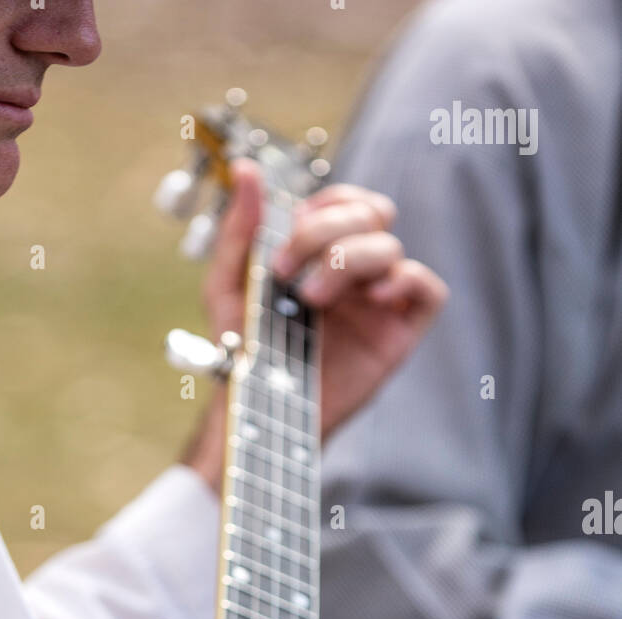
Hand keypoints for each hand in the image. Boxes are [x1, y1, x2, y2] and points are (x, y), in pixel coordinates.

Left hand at [186, 162, 447, 487]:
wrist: (259, 410)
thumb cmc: (245, 354)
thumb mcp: (227, 288)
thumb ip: (240, 230)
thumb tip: (246, 170)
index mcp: (321, 254)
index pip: (344, 200)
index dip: (322, 207)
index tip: (284, 241)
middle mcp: (355, 271)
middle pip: (371, 213)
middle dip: (327, 232)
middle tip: (287, 271)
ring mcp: (380, 301)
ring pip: (390, 246)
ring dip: (348, 261)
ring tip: (313, 299)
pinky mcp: (399, 333)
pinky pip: (429, 288)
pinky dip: (405, 279)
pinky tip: (372, 297)